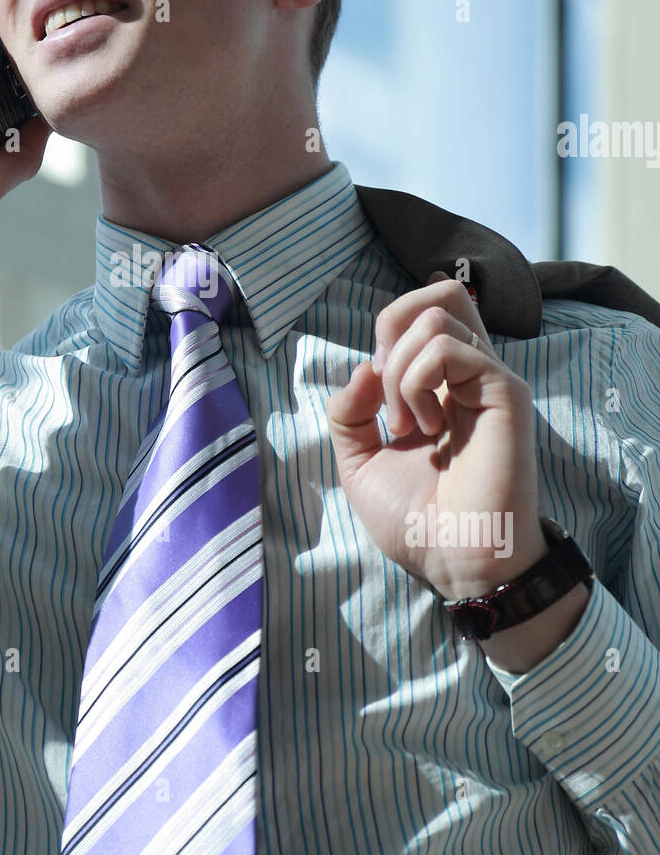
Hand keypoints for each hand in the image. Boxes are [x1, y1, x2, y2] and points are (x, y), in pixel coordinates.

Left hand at [326, 273, 546, 601]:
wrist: (452, 561)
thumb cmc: (414, 520)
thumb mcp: (358, 461)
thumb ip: (349, 412)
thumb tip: (363, 367)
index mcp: (440, 384)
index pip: (422, 312)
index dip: (388, 331)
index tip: (375, 391)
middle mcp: (468, 374)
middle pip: (440, 293)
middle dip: (393, 328)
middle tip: (386, 391)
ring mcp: (489, 379)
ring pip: (437, 314)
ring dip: (400, 368)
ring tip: (408, 424)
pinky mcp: (505, 392)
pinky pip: (449, 347)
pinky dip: (417, 382)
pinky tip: (427, 428)